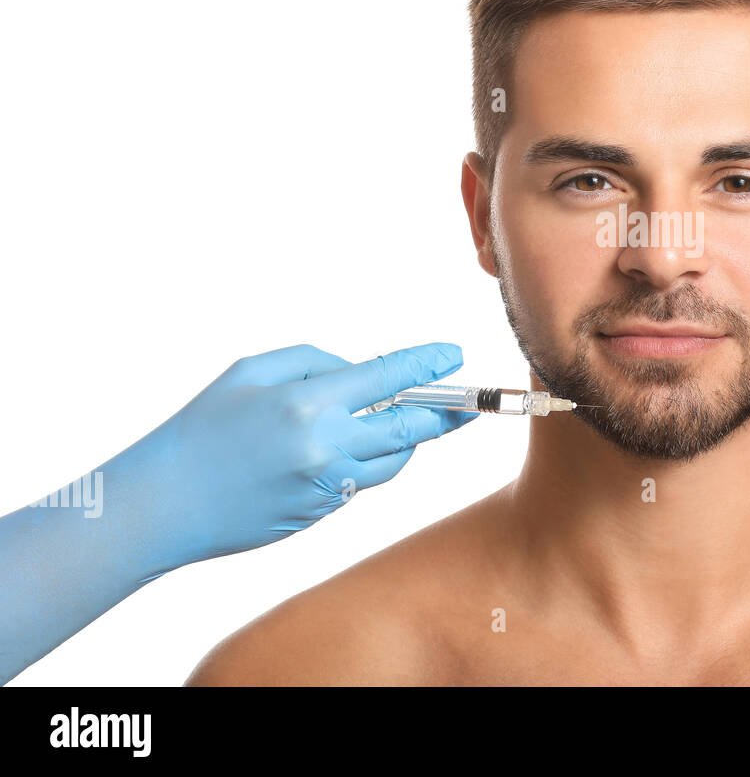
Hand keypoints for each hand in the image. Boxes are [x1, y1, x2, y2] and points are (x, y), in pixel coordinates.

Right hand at [128, 341, 475, 562]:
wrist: (164, 504)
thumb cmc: (202, 427)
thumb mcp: (250, 372)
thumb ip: (314, 361)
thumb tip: (361, 371)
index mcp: (309, 404)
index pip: (389, 378)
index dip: (428, 363)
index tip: (454, 354)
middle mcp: (327, 448)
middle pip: (412, 428)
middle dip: (444, 412)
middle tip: (466, 402)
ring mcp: (327, 487)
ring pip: (396, 462)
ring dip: (408, 441)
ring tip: (407, 421)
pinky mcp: (321, 514)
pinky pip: (362, 483)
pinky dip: (367, 463)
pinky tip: (349, 451)